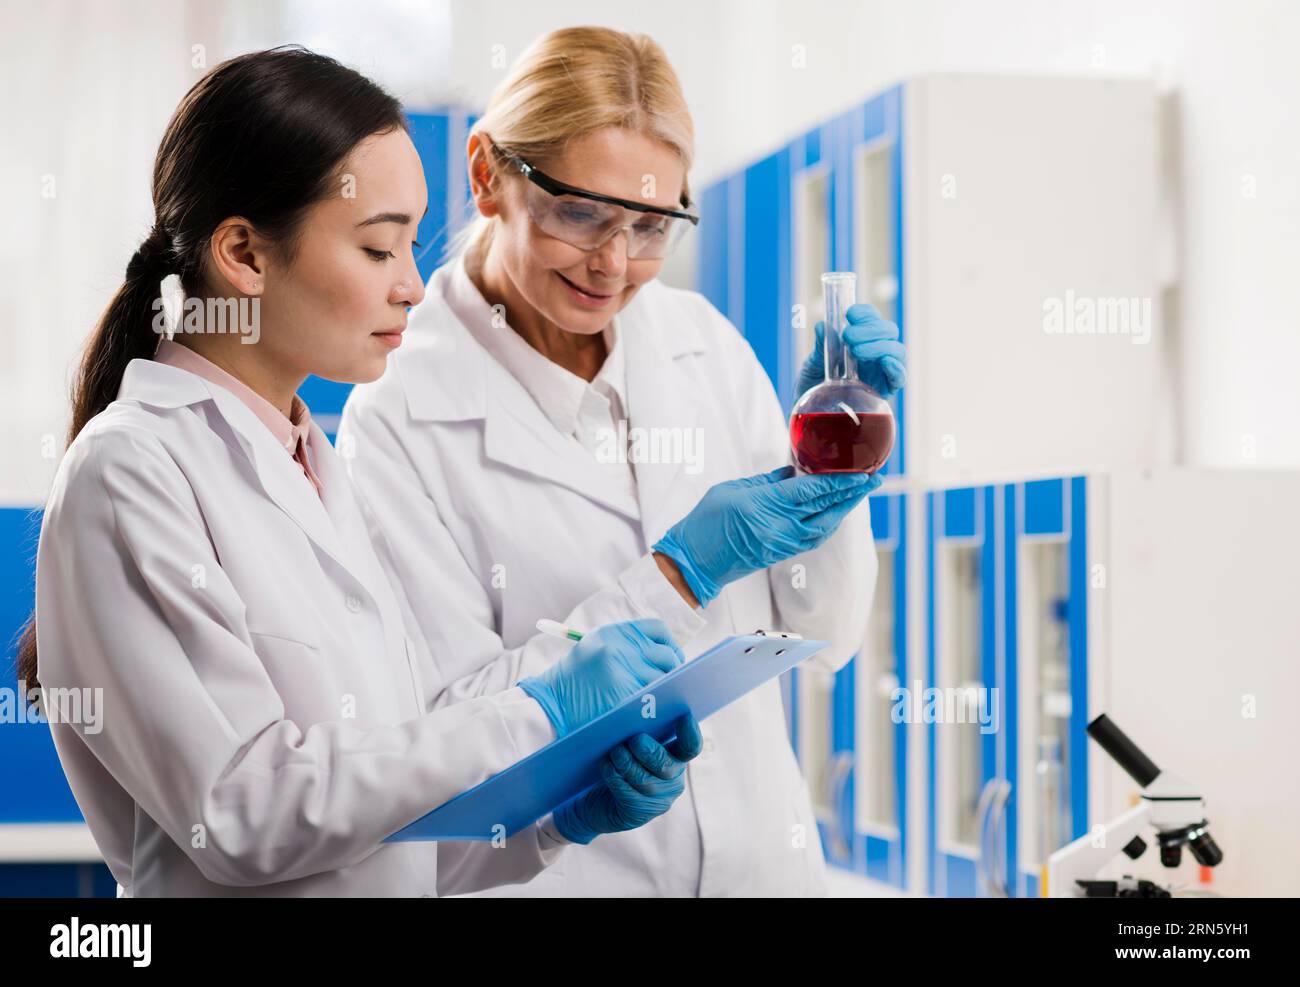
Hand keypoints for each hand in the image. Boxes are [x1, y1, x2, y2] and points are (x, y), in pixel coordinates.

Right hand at [519, 619, 684, 736]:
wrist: (546, 707)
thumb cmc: (571, 683)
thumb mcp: (594, 651)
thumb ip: (627, 647)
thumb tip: (665, 655)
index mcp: (614, 632)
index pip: (659, 630)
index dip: (670, 645)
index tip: (673, 658)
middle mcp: (621, 647)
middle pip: (667, 655)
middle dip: (673, 670)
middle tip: (671, 684)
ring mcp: (624, 670)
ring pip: (664, 679)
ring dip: (666, 690)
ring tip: (660, 699)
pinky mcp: (625, 695)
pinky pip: (655, 698)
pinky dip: (658, 704)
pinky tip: (653, 710)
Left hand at [553, 714, 703, 843]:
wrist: (594, 800)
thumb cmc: (615, 762)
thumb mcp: (629, 743)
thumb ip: (638, 727)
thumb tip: (634, 701)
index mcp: (675, 758)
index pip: (690, 747)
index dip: (691, 733)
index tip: (684, 717)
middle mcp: (672, 781)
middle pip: (668, 766)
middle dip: (652, 752)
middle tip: (635, 740)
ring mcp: (657, 801)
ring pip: (645, 781)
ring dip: (628, 763)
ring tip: (615, 752)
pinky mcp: (638, 814)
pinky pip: (628, 795)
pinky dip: (615, 777)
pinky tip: (606, 765)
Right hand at [652, 466, 879, 606]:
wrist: (694, 562)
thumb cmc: (705, 522)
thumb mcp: (732, 489)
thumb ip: (766, 480)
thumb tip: (794, 472)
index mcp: (765, 506)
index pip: (811, 491)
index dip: (839, 482)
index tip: (860, 473)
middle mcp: (779, 527)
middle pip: (825, 508)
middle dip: (851, 494)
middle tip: (873, 480)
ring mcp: (782, 543)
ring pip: (824, 525)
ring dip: (844, 509)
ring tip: (859, 493)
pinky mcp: (781, 552)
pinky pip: (813, 537)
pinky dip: (829, 523)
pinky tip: (836, 512)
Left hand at [796, 302, 905, 402]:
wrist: (806, 415)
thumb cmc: (811, 386)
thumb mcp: (812, 364)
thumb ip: (821, 346)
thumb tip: (823, 325)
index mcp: (861, 341)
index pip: (872, 320)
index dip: (866, 313)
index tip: (850, 314)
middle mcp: (875, 355)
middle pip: (888, 332)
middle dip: (871, 329)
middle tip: (848, 336)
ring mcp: (882, 373)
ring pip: (896, 351)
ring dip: (880, 346)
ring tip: (856, 351)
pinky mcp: (884, 393)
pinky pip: (898, 379)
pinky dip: (896, 368)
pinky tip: (885, 362)